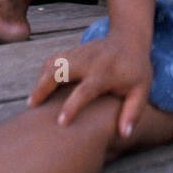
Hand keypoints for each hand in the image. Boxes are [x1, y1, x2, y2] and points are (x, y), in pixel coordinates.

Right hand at [28, 34, 152, 137]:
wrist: (129, 38)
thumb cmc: (136, 70)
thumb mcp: (141, 90)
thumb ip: (133, 112)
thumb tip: (124, 135)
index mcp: (105, 73)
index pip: (84, 90)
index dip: (72, 106)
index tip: (60, 122)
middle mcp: (89, 61)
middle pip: (60, 70)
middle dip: (44, 87)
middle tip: (32, 107)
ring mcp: (78, 54)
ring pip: (53, 64)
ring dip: (40, 81)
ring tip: (32, 102)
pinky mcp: (73, 51)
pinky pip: (53, 60)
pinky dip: (43, 73)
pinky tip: (40, 88)